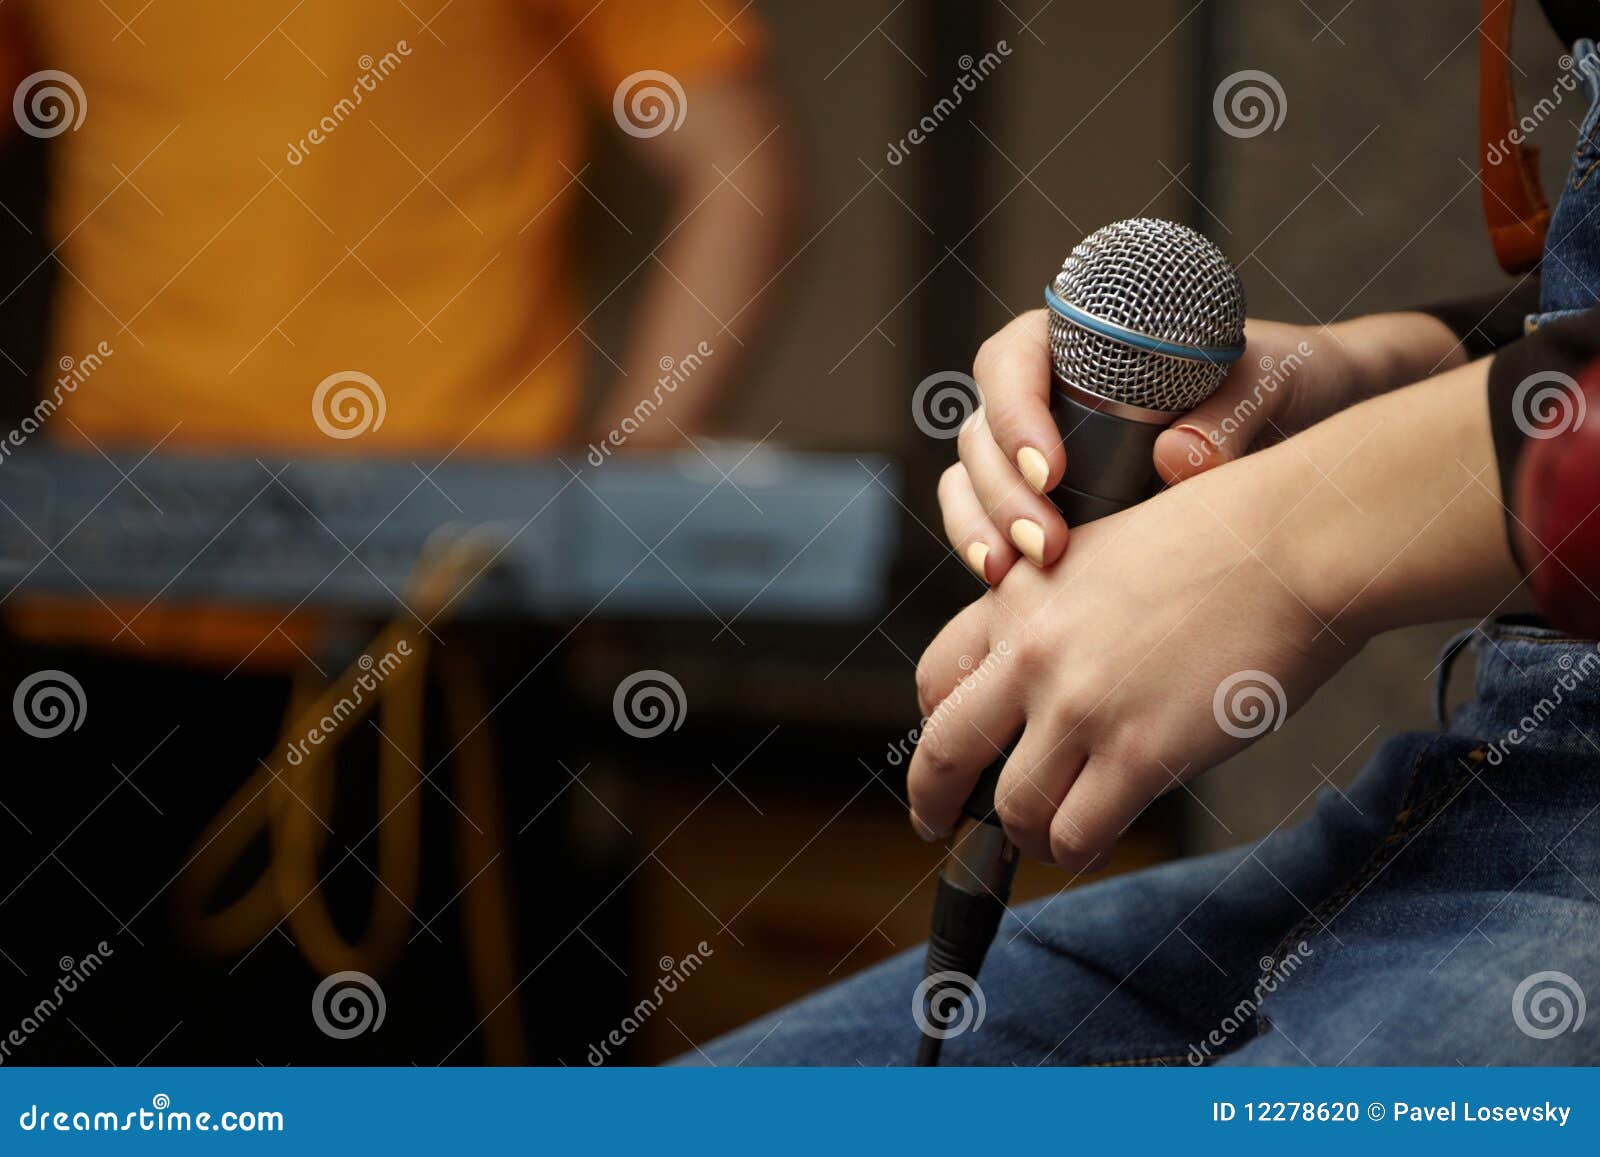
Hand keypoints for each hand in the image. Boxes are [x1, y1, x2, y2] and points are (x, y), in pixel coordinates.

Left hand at [912, 359, 1525, 869]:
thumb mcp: (1102, 554)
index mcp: (1017, 596)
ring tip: (1048, 837)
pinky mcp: (1138, 752)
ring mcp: (1080, 706)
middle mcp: (1030, 652)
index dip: (933, 725)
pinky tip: (1091, 841)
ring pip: (1011, 807)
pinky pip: (1076, 832)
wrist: (1294, 542)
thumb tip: (1046, 681)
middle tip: (938, 826)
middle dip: (932, 801)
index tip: (945, 755)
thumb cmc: (1222, 541)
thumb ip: (1059, 613)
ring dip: (1025, 834)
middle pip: (943, 750)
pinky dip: (1075, 849)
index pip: (935, 677)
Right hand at [942, 310, 1464, 584]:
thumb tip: (1177, 460)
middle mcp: (1047, 393)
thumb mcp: (1276, 381)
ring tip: (1012, 575)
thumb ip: (1234, 410)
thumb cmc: (1288, 380)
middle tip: (1045, 545)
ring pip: (971, 482)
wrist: (1313, 427)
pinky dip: (989, 553)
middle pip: (981, 433)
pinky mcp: (1047, 504)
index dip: (1014, 414)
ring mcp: (1038, 450)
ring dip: (981, 527)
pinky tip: (1005, 588)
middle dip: (1000, 492)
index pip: (1011, 361)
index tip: (1053, 469)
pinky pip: (990, 524)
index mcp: (1082, 340)